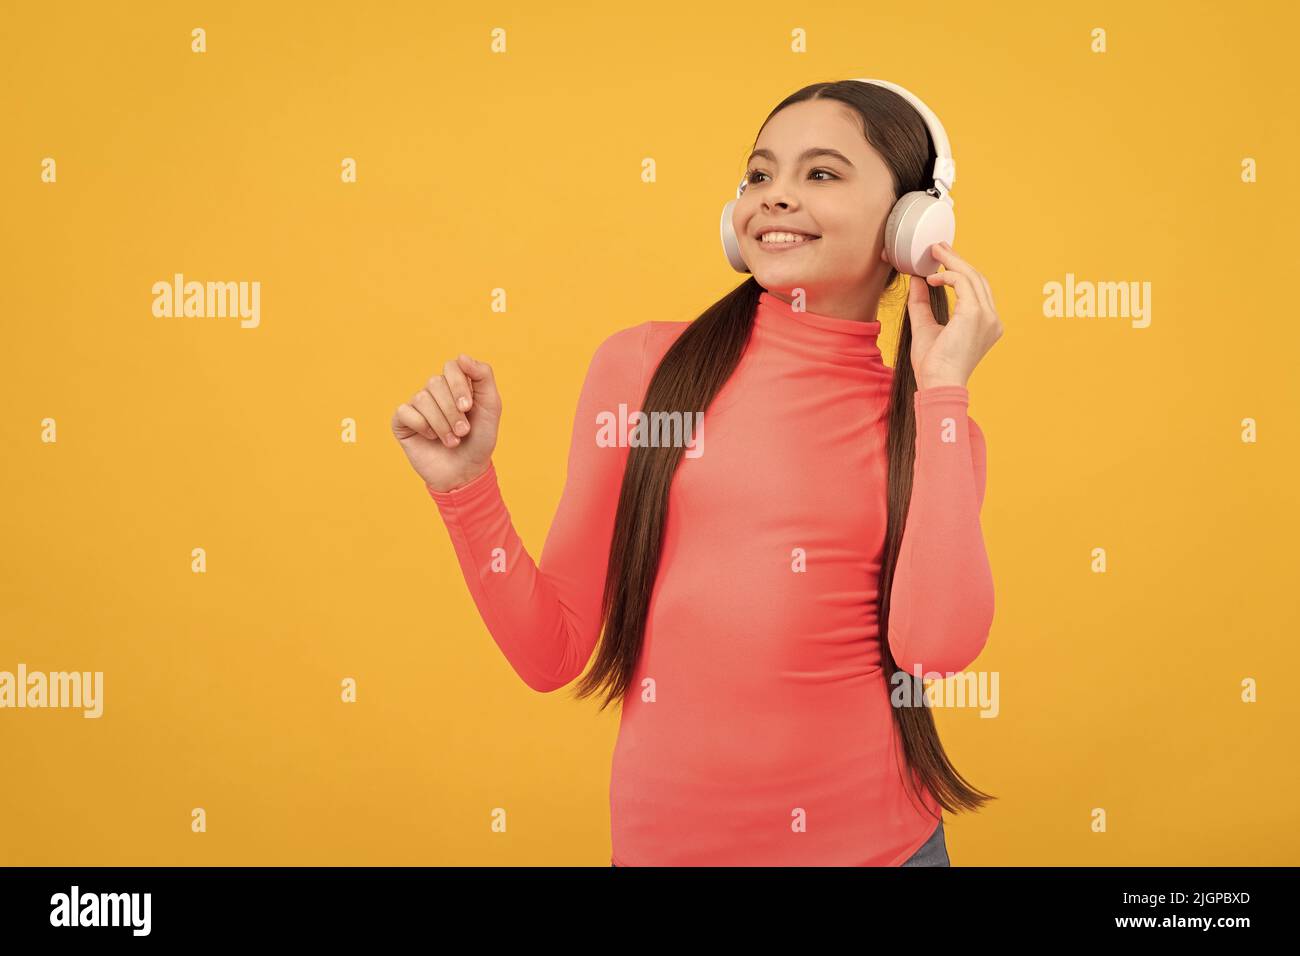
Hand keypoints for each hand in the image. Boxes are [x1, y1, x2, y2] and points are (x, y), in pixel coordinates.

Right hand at [392, 354, 500, 491]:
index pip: (451, 367)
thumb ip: (483, 377)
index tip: (468, 407)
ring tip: (452, 440)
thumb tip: (460, 357)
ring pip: (422, 398)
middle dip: (452, 411)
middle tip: (463, 432)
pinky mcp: (402, 421)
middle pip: (435, 382)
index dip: (459, 385)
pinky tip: (430, 438)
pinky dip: (422, 427)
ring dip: (441, 424)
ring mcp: (417, 405)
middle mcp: (434, 391)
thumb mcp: (491, 407)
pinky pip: (405, 411)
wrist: (465, 473)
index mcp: (455, 384)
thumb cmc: (479, 440)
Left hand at [899, 241, 1002, 388]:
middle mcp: (992, 319)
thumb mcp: (925, 327)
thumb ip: (922, 303)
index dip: (960, 271)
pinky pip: (963, 283)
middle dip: (957, 260)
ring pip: (972, 277)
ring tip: (934, 251)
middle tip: (938, 247)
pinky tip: (931, 278)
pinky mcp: (976, 314)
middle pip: (977, 279)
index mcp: (986, 324)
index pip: (977, 290)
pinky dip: (947, 276)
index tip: (942, 259)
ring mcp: (987, 317)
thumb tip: (917, 280)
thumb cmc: (933, 365)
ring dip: (952, 262)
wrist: (938, 384)